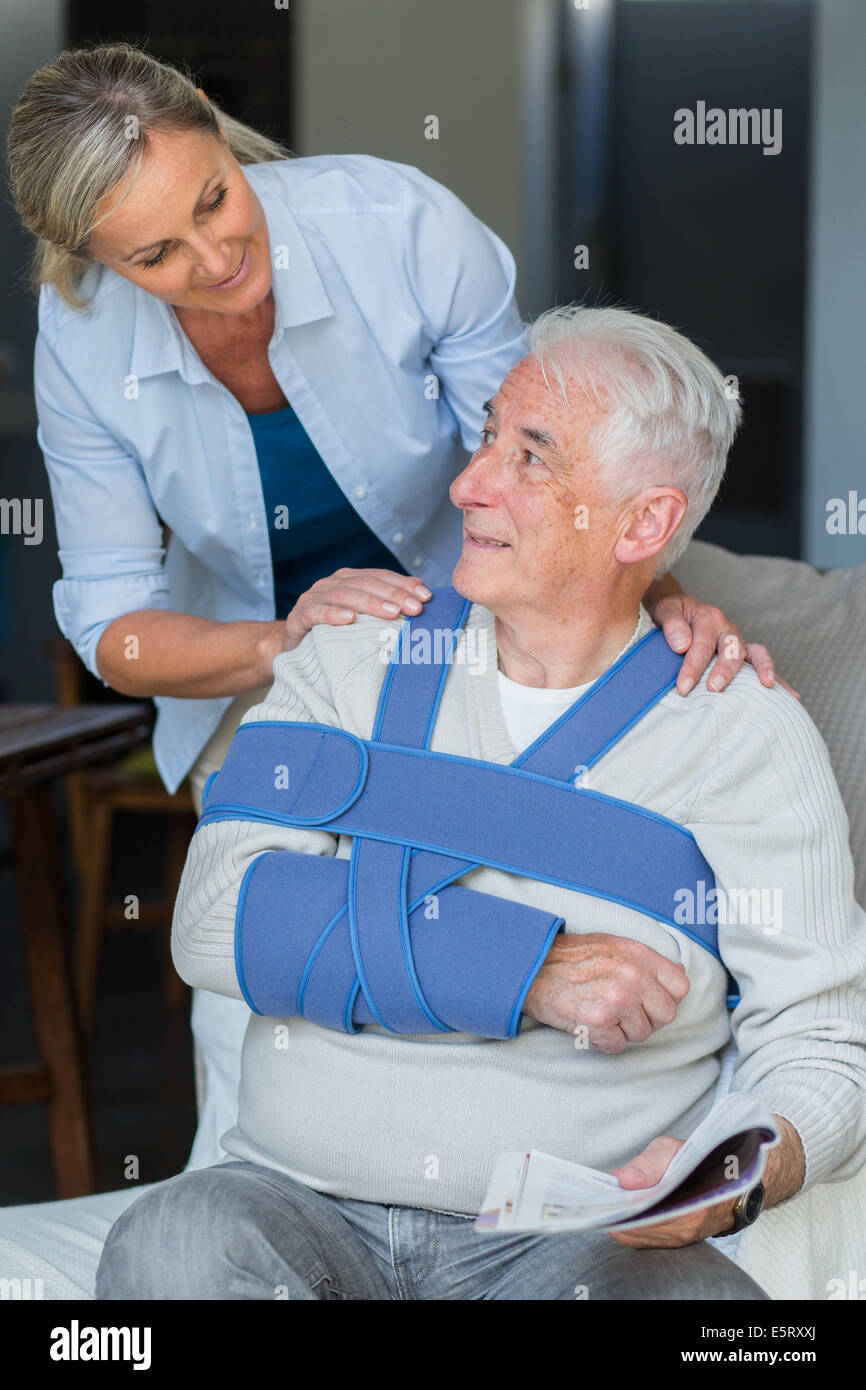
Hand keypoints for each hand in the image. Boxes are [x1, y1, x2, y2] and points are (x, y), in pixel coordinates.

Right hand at [282, 568, 431, 649]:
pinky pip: (315, 613)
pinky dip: (332, 614)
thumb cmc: (335, 633)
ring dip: (370, 603)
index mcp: (349, 579)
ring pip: (344, 595)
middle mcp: (331, 583)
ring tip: (392, 612)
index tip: (426, 597)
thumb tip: (421, 588)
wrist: (296, 649)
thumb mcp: (364, 618)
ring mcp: (313, 598)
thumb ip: (388, 602)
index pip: (380, 576)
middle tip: (415, 608)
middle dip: (393, 594)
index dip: (403, 584)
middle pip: (365, 583)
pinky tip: (350, 619)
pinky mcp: (298, 617)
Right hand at [522, 932, 689, 1051]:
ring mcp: (616, 999)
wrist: (532, 967)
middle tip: (621, 1010)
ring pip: (642, 1034)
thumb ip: (648, 961)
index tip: (648, 1000)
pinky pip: (617, 1045)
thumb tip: (679, 973)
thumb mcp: (615, 946)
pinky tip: (589, 1023)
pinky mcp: (597, 1021)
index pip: (681, 987)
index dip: (666, 998)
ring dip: (623, 1030)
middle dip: (647, 1019)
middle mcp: (632, 975)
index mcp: (639, 954)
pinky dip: (604, 1040)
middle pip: (666, 1015)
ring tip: (600, 1012)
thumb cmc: (572, 958)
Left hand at [607, 1136, 737, 1247]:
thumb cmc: (697, 1162)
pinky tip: (625, 1211)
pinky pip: (641, 1241)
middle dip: (618, 1211)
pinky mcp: (673, 1243)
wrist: (725, 1183)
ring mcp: (679, 1239)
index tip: (611, 1190)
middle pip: (636, 1228)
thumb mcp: (672, 1150)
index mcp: (689, 1206)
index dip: (622, 1204)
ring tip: (616, 1199)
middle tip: (610, 1192)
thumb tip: (623, 1180)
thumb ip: (647, 1164)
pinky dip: (629, 1227)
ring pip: (636, 1237)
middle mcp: (685, 1229)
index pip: (644, 1214)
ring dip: (622, 1220)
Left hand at [649, 592, 799, 699]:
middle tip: (714, 689)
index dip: (693, 667)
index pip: (702, 644)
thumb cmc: (671, 616)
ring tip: (766, 685)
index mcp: (709, 618)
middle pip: (731, 650)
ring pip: (756, 654)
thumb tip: (682, 645)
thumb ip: (671, 624)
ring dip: (762, 669)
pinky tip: (791, 697)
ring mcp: (739, 642)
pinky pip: (763, 666)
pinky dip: (778, 679)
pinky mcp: (744, 655)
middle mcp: (728, 629)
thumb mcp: (665, 611)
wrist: (679, 612)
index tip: (683, 687)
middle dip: (724, 671)